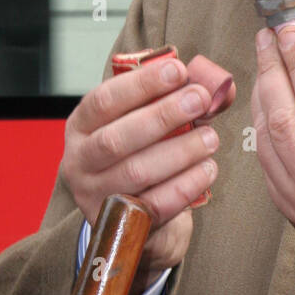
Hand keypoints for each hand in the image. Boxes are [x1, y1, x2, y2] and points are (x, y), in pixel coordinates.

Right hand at [61, 56, 230, 294]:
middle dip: (163, 116)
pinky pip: (155, 204)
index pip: (103, 101)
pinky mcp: (120, 224)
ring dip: (180, 151)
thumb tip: (213, 86)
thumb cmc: (139, 155)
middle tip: (199, 100)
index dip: (141, 85)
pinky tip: (207, 169)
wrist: (130, 216)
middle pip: (117, 138)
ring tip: (210, 138)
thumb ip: (170, 101)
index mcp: (81, 127)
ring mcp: (96, 196)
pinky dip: (186, 185)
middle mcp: (80, 161)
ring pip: (137, 172)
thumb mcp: (141, 124)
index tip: (178, 70)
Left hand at [251, 22, 294, 294]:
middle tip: (270, 36)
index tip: (290, 29)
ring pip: (266, 135)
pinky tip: (267, 94)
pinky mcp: (282, 206)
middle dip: (274, 69)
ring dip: (262, 90)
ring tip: (267, 58)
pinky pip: (263, 154)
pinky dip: (262, 119)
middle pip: (285, 117)